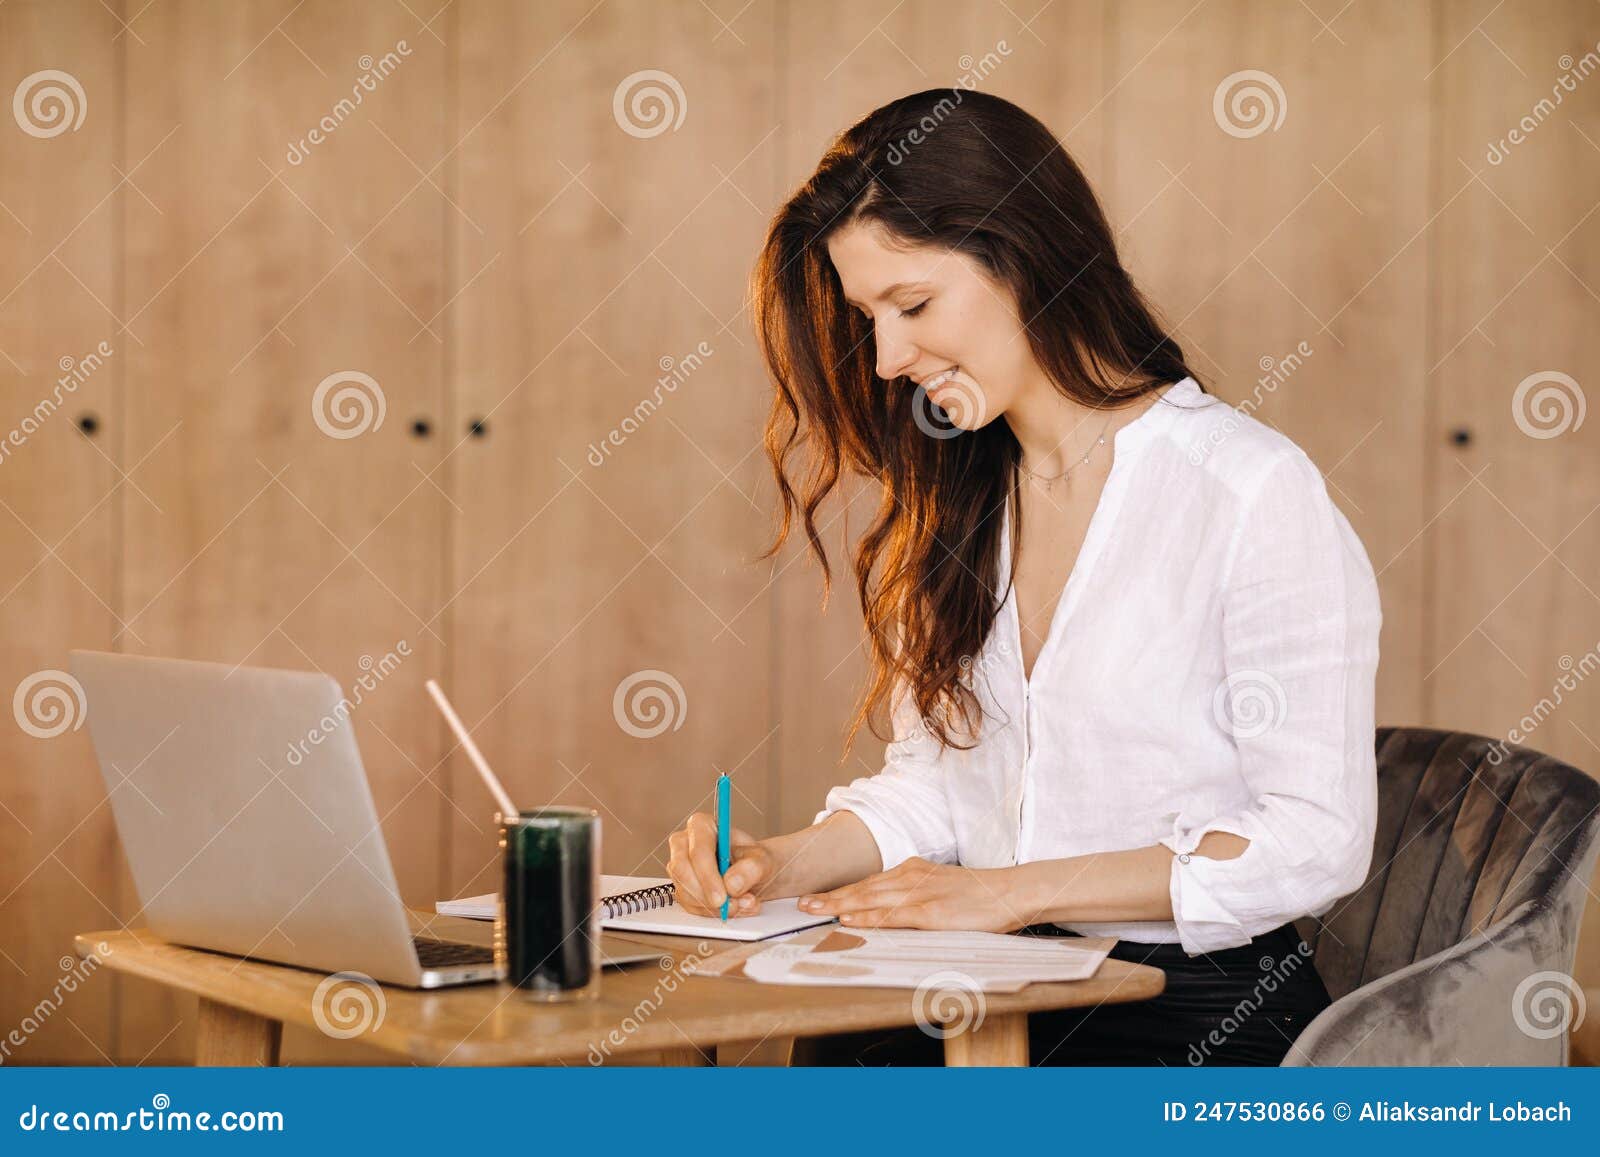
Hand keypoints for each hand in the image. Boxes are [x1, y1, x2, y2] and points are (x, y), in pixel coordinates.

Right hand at [666, 812, 774, 917]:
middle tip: (729, 906)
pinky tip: (731, 908)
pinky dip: (711, 913)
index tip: (722, 896)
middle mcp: (685, 844)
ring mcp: (681, 867)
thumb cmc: (754, 859)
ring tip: (740, 905)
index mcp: (701, 826)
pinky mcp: (683, 888)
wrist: (754, 873)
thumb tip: (731, 883)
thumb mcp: (762, 860)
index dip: (708, 875)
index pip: (697, 850)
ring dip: (712, 907)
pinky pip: (690, 905)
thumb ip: (751, 869)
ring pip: (684, 892)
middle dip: (707, 894)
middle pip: (682, 871)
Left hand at [795, 857, 1028, 932]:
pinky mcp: (931, 912)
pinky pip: (893, 915)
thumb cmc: (979, 895)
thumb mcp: (941, 889)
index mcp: (912, 871)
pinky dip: (868, 917)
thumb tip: (889, 911)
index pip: (869, 882)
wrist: (1011, 891)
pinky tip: (850, 920)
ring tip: (815, 910)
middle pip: (863, 888)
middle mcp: (911, 877)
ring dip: (840, 905)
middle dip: (830, 896)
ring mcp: (920, 894)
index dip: (841, 891)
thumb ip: (915, 897)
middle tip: (802, 903)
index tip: (817, 897)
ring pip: (871, 899)